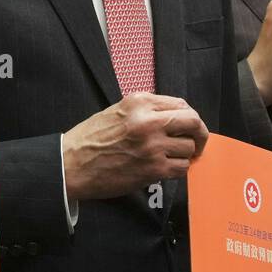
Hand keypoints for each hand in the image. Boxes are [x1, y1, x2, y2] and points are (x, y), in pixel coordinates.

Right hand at [62, 93, 208, 201]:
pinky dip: (177, 169)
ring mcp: (152, 146)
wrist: (71, 165)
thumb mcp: (117, 111)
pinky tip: (165, 168)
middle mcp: (148, 121)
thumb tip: (174, 117)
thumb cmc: (90, 139)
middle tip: (197, 143)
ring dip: (184, 155)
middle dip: (199, 134)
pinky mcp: (152, 169)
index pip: (181, 104)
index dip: (189, 118)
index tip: (189, 127)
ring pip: (189, 148)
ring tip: (170, 157)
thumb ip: (146, 110)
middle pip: (193, 122)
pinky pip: (181, 168)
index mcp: (139, 102)